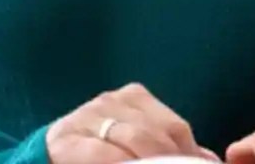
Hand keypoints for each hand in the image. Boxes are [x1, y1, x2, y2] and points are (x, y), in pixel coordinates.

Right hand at [46, 83, 218, 163]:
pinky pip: (101, 152)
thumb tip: (209, 159)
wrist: (45, 157)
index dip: (189, 153)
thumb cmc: (95, 152)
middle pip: (156, 133)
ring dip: (149, 163)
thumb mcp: (133, 145)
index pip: (174, 127)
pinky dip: (119, 163)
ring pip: (133, 140)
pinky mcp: (66, 139)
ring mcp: (87, 116)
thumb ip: (166, 148)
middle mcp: (111, 100)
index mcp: (134, 98)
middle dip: (171, 159)